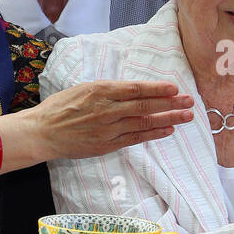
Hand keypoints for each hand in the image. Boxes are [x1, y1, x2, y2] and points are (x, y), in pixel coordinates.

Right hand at [35, 80, 193, 158]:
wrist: (43, 132)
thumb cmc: (62, 107)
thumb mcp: (84, 88)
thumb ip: (109, 90)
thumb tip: (134, 89)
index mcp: (100, 91)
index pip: (136, 89)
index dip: (157, 89)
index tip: (174, 88)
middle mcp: (107, 110)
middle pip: (145, 106)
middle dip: (171, 103)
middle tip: (190, 101)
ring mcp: (108, 129)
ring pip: (144, 123)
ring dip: (169, 119)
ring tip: (186, 116)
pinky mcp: (107, 145)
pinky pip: (135, 139)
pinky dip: (154, 134)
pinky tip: (168, 130)